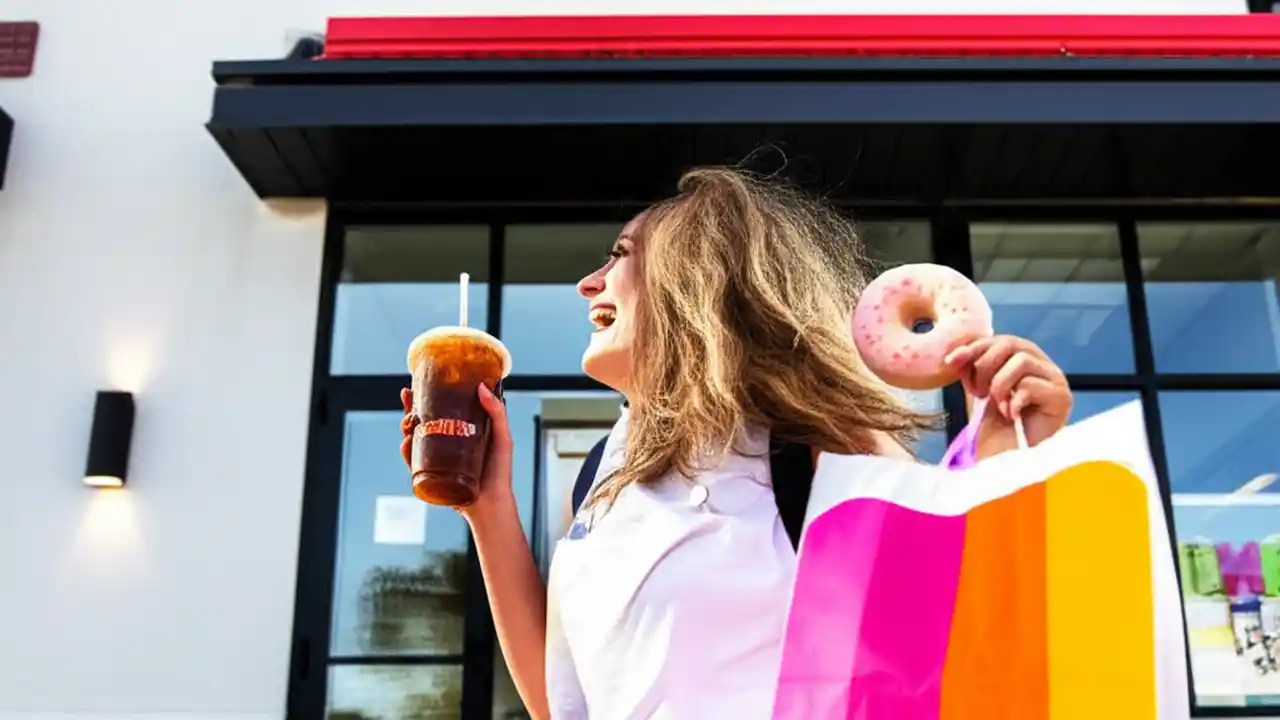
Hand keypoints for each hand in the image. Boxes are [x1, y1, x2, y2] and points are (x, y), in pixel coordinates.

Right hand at [399, 385, 515, 518]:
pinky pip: (413, 462)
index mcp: (461, 432)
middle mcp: (446, 445)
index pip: (441, 411)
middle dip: (410, 410)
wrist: (491, 505)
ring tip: (409, 422)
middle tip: (408, 399)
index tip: (418, 384)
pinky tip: (406, 444)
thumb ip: (497, 413)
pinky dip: (406, 452)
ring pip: (414, 440)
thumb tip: (482, 387)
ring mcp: (436, 460)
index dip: (427, 397)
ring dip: (406, 428)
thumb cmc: (500, 472)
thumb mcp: (502, 438)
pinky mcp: (430, 476)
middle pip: (422, 423)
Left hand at [943, 335, 1071, 450]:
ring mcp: (1056, 381)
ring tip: (998, 406)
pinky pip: (1030, 386)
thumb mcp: (980, 389)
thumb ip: (973, 367)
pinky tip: (1011, 416)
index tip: (951, 361)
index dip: (974, 347)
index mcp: (1026, 359)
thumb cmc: (997, 427)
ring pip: (1022, 362)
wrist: (1008, 459)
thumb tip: (955, 354)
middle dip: (985, 368)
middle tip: (980, 393)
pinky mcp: (1061, 398)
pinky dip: (1013, 402)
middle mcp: (1044, 366)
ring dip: (1000, 385)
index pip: (1000, 340)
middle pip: (1011, 344)